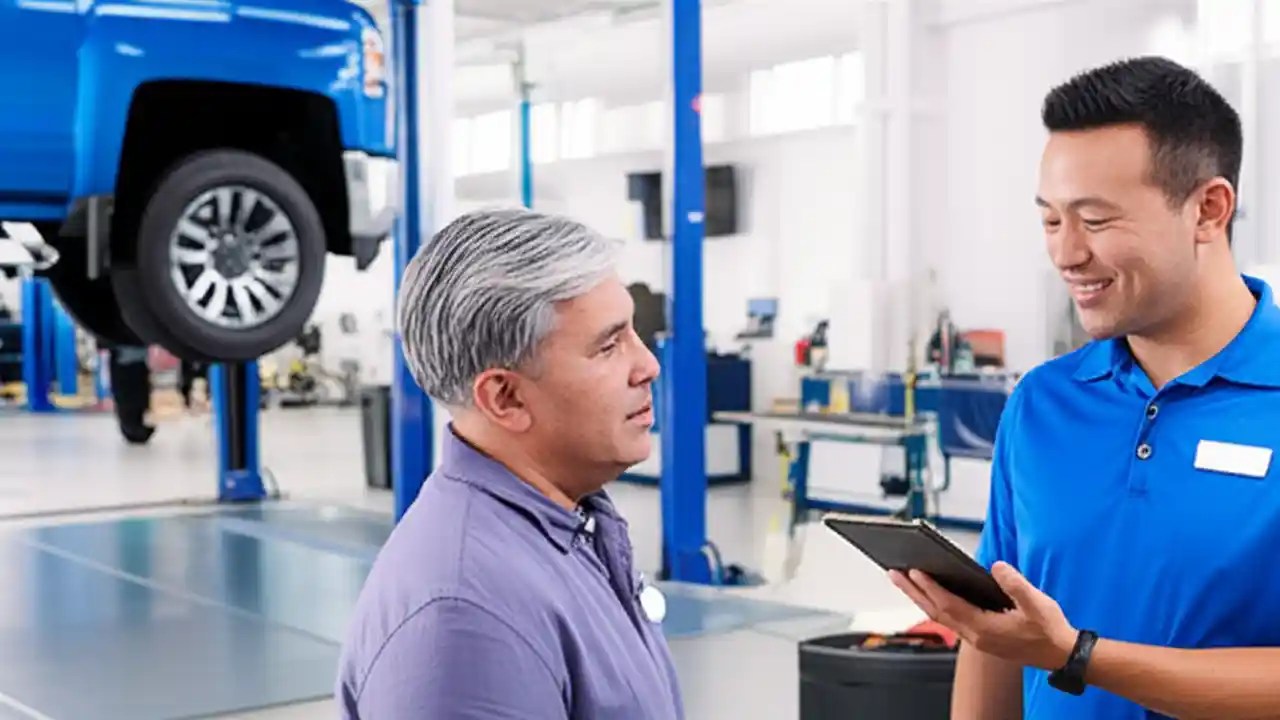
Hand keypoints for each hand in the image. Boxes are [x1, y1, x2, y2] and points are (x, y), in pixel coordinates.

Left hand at [888, 561, 1077, 670]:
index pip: (949, 605)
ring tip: (904, 579)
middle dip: (913, 591)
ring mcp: (976, 639)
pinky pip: (950, 620)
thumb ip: (1016, 584)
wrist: (1061, 655)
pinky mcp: (980, 638)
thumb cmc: (1050, 630)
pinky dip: (936, 605)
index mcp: (985, 628)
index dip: (930, 588)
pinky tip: (931, 594)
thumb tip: (996, 566)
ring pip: (941, 617)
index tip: (914, 571)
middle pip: (936, 611)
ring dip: (921, 598)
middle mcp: (975, 636)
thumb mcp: (1037, 603)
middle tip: (893, 573)